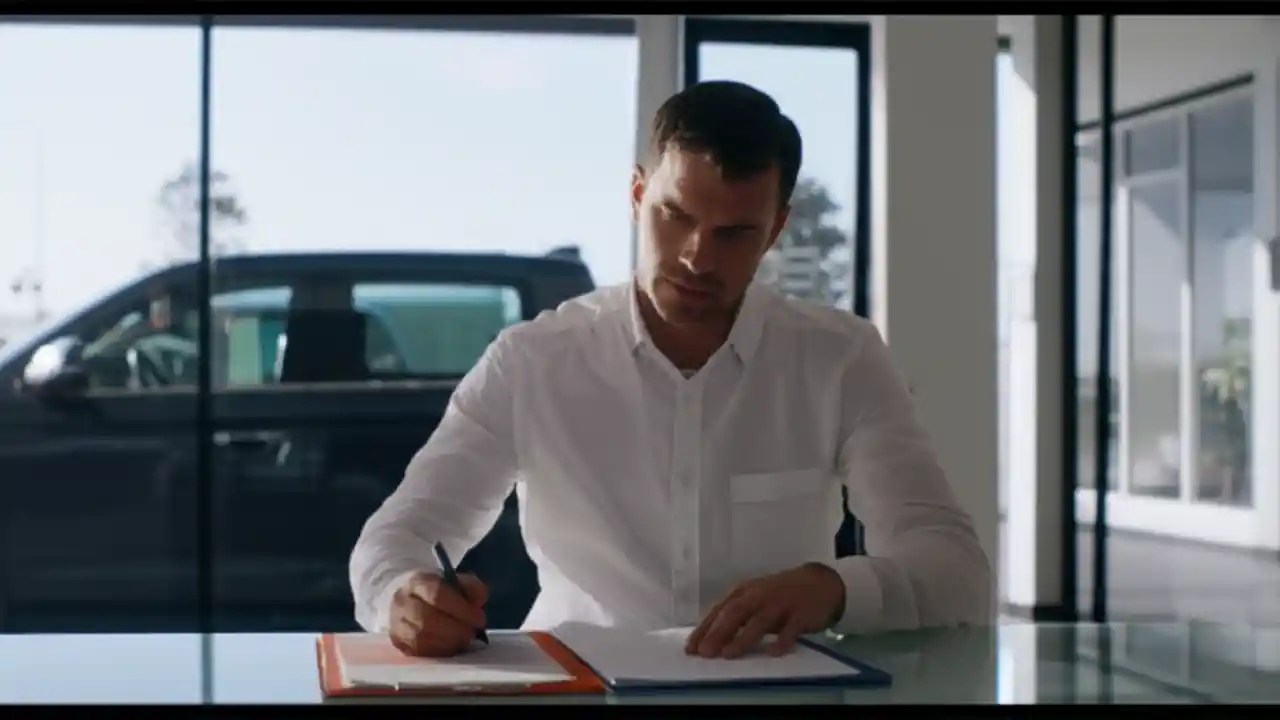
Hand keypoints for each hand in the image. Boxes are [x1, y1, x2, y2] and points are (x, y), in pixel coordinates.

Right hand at [388, 570, 488, 656]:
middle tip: (472, 634)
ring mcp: (396, 623)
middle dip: (455, 630)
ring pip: (420, 638)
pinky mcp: (397, 642)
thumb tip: (477, 602)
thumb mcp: (457, 582)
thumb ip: (471, 588)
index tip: (479, 619)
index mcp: (418, 582)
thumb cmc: (439, 593)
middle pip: (426, 619)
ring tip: (463, 641)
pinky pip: (417, 651)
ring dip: (447, 643)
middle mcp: (402, 601)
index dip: (460, 609)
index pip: (436, 594)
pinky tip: (450, 649)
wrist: (410, 602)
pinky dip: (437, 652)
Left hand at [685, 562, 844, 658]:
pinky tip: (773, 653)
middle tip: (705, 653)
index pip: (720, 611)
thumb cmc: (779, 595)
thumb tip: (709, 638)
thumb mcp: (754, 599)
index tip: (691, 648)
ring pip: (759, 621)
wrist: (819, 582)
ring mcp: (781, 604)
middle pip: (735, 614)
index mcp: (745, 592)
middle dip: (718, 633)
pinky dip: (782, 640)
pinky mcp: (801, 614)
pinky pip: (791, 629)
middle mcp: (760, 596)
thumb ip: (735, 615)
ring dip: (743, 638)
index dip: (704, 629)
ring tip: (728, 654)